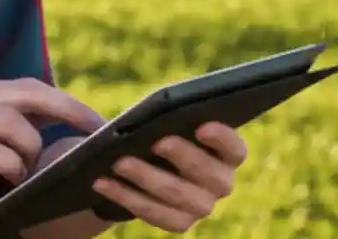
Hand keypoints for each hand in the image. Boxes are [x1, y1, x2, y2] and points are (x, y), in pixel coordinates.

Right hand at [0, 76, 105, 234]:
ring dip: (30, 148)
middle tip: (94, 133)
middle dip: (68, 110)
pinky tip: (9, 179)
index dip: (65, 101)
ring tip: (27, 171)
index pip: (27, 86)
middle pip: (27, 92)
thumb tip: (46, 124)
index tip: (95, 121)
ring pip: (11, 120)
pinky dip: (10, 165)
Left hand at [92, 122, 247, 233]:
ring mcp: (201, 206)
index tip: (201, 126)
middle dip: (182, 156)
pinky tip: (102, 182)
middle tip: (156, 142)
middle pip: (209, 174)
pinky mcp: (178, 222)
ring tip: (118, 161)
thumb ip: (168, 115)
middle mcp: (221, 183)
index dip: (223, 138)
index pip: (235, 148)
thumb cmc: (159, 130)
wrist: (144, 162)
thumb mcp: (166, 119)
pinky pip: (154, 213)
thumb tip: (152, 115)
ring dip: (146, 177)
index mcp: (227, 154)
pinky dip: (126, 196)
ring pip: (177, 195)